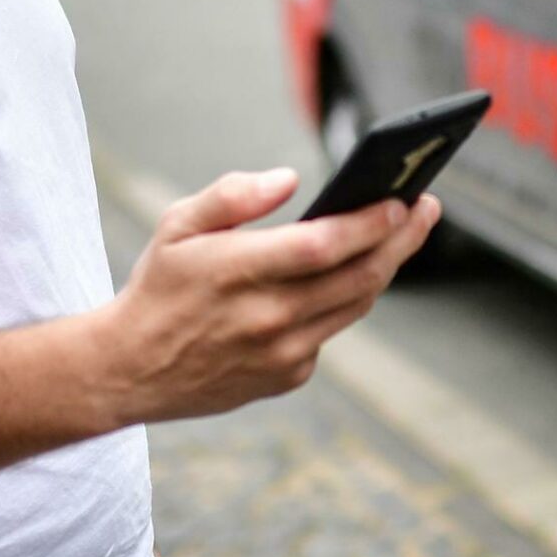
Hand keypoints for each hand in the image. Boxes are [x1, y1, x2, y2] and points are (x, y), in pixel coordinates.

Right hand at [96, 168, 438, 424]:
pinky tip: (351, 274)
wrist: (129, 370)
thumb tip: (288, 179)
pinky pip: (330, 331)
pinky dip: (344, 301)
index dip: (369, 224)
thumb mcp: (178, 227)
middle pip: (357, 277)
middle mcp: (266, 319)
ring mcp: (281, 354)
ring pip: (354, 305)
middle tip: (426, 208)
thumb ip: (232, 196)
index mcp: (237, 274)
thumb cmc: (159, 286)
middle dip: (401, 239)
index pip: (323, 246)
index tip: (403, 200)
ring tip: (403, 234)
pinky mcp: (287, 377)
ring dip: (384, 268)